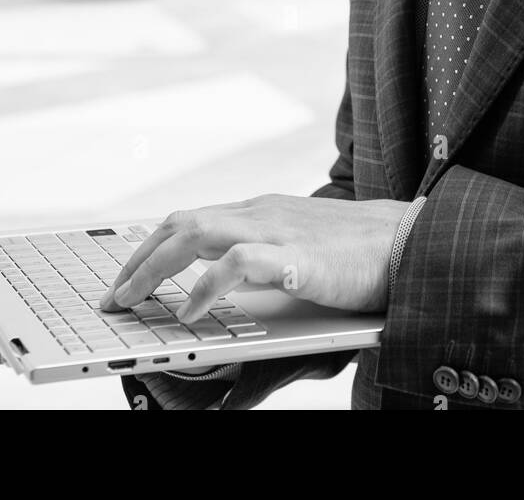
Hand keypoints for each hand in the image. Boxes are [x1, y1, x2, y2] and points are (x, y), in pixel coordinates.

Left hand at [102, 194, 407, 321]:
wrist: (410, 241)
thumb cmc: (357, 255)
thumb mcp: (297, 253)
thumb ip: (261, 266)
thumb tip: (220, 298)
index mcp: (259, 212)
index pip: (189, 219)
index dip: (149, 248)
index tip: (124, 280)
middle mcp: (260, 213)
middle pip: (181, 223)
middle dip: (138, 260)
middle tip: (113, 297)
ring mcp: (276, 230)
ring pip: (197, 232)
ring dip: (155, 266)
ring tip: (132, 300)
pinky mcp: (297, 255)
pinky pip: (238, 261)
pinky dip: (205, 284)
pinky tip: (189, 310)